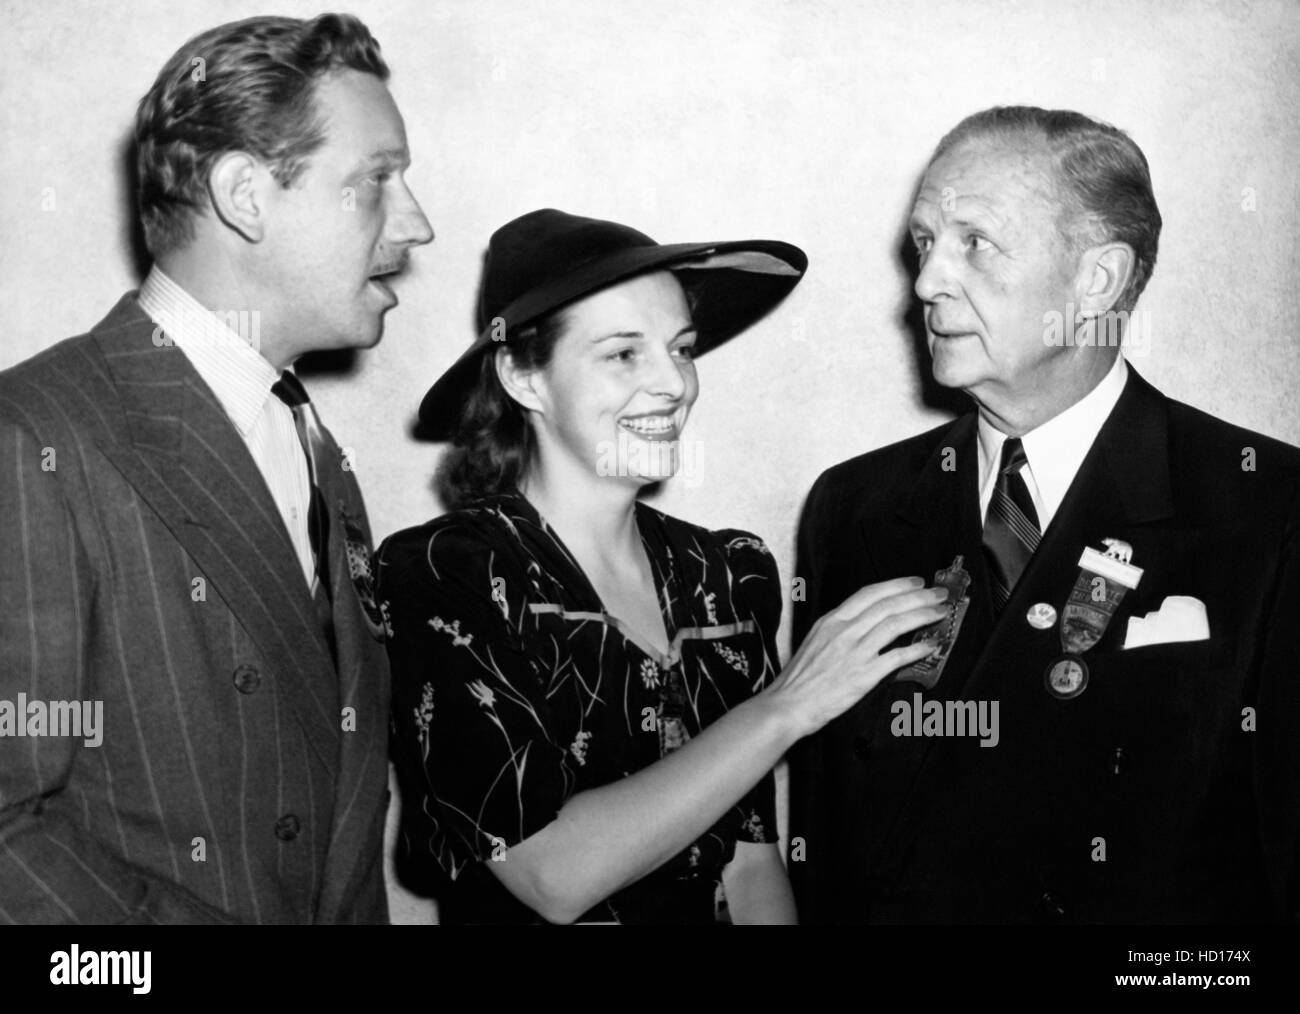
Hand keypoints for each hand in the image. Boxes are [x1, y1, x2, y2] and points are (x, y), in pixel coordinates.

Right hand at [767, 577, 945, 738]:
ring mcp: (855, 652)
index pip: (869, 594)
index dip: (896, 585)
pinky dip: (917, 649)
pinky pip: (897, 657)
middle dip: (918, 596)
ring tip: (940, 613)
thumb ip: (838, 630)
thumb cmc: (799, 679)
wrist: (789, 704)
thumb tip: (864, 624)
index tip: (915, 582)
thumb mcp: (815, 641)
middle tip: (938, 593)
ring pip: (896, 624)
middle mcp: (844, 631)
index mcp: (832, 621)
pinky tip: (930, 646)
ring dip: (923, 615)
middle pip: (888, 605)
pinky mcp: (864, 675)